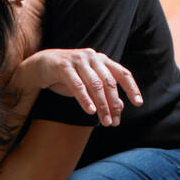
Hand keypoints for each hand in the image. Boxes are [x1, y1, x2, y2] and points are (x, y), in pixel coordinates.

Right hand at [14, 48, 141, 126]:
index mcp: (102, 60)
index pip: (122, 73)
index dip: (132, 88)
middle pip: (109, 82)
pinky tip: (90, 111)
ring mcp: (78, 60)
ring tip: (104, 121)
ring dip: (102, 105)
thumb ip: (103, 94)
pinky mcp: (64, 67)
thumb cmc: (67, 76)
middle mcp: (92, 57)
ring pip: (96, 85)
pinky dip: (85, 99)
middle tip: (114, 123)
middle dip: (113, 104)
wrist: (41, 66)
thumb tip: (120, 107)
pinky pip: (78, 85)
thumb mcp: (87, 85)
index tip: (138, 103)